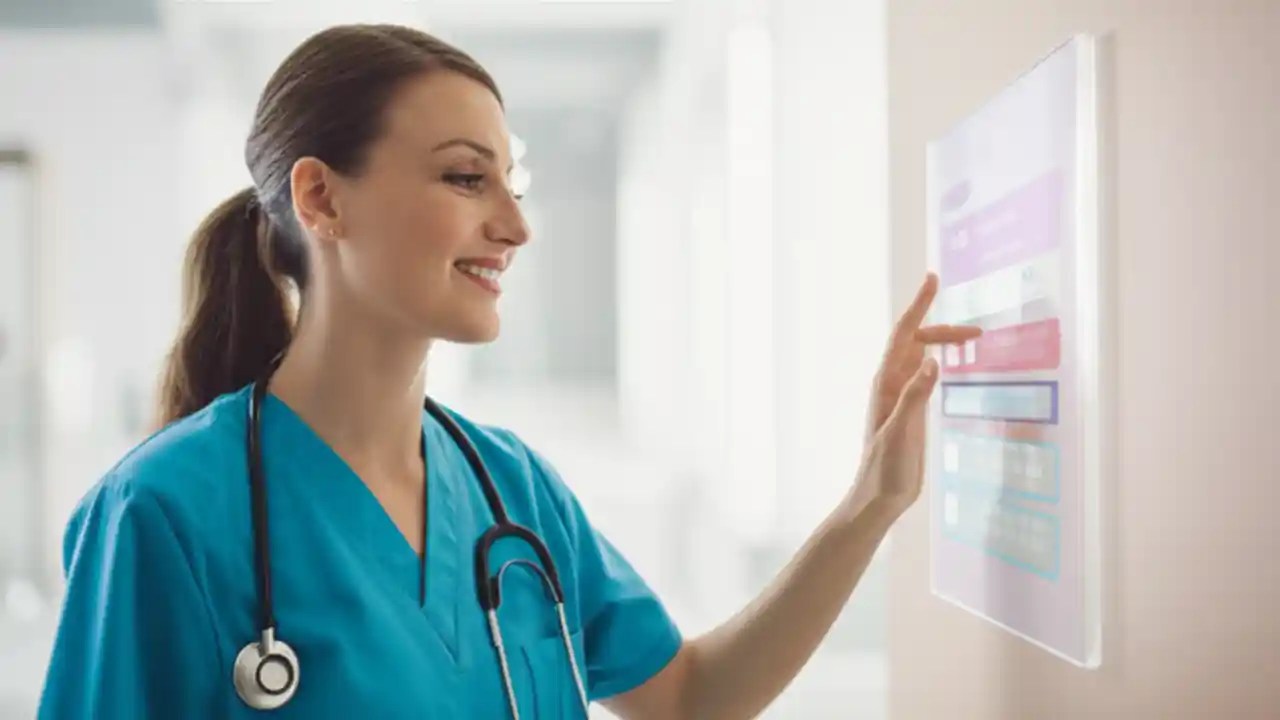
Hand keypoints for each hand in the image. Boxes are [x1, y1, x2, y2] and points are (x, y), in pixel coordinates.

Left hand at [847, 273, 981, 517]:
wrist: (879, 498)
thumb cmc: (885, 469)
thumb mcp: (900, 432)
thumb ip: (915, 397)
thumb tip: (934, 360)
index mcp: (885, 384)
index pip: (903, 335)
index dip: (918, 306)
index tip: (933, 279)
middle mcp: (891, 384)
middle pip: (915, 342)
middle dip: (942, 328)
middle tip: (977, 330)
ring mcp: (901, 396)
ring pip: (921, 357)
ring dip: (943, 343)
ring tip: (973, 337)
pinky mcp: (911, 410)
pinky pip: (926, 376)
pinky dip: (941, 362)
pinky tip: (953, 363)